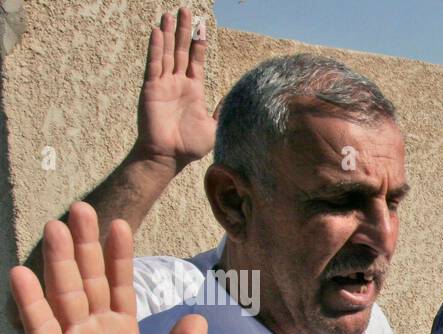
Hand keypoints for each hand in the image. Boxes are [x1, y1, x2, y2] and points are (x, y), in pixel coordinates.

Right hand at [9, 203, 206, 333]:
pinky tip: (22, 273)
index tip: (120, 223)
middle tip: (81, 206)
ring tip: (55, 226)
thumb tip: (197, 318)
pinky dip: (31, 303)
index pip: (120, 287)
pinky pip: (41, 331)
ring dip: (59, 262)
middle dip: (85, 245)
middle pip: (89, 281)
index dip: (119, 256)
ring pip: (64, 296)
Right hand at [132, 9, 215, 172]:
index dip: (199, 43)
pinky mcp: (152, 88)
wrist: (169, 156)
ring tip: (169, 13)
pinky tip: (157, 31)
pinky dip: (156, 47)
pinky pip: (154, 64)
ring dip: (168, 33)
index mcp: (193, 89)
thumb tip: (236, 101)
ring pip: (167, 52)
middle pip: (181, 50)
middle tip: (185, 10)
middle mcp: (178, 83)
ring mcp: (164, 84)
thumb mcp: (214, 126)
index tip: (202, 25)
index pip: (196, 60)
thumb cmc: (190, 145)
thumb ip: (223, 111)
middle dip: (184, 30)